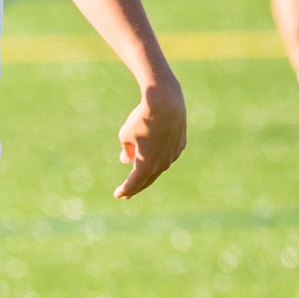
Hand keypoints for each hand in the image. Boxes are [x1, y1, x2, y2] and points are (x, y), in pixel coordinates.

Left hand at [115, 75, 186, 199]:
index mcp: (146, 165)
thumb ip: (126, 150)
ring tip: (139, 175)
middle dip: (135, 187)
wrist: (166, 102)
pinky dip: (159, 159)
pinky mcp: (180, 145)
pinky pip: (168, 155)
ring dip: (148, 172)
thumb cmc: (142, 119)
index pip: (133, 183)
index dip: (124, 190)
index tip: (118, 195)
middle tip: (127, 193)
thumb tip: (126, 160)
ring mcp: (173, 155)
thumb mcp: (126, 134)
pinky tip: (155, 158)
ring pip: (159, 167)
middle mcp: (162, 164)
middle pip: (147, 180)